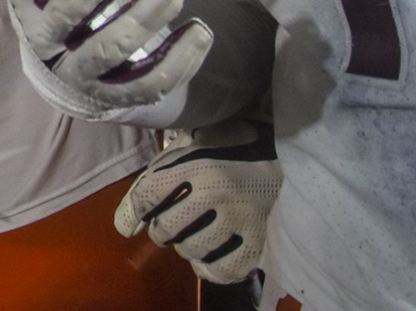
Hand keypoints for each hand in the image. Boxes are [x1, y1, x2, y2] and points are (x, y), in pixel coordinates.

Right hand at [0, 0, 210, 113]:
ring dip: (144, 16)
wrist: (65, 72)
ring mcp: (77, 71)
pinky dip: (176, 60)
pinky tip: (201, 32)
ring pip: (109, 47)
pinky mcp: (112, 96)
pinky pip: (144, 83)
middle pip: (69, 10)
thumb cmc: (65, 0)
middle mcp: (44, 36)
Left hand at [113, 119, 279, 284]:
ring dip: (188, 246)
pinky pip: (221, 271)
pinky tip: (213, 253)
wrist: (291, 153)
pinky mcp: (261, 242)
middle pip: (164, 229)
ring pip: (191, 251)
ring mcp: (242, 219)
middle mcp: (217, 191)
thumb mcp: (196, 144)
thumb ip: (160, 175)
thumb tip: (124, 224)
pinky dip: (211, 267)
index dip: (132, 211)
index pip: (147, 195)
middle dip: (162, 229)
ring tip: (198, 232)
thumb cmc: (234, 147)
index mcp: (199, 161)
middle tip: (174, 222)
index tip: (132, 221)